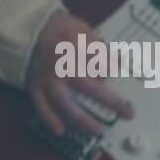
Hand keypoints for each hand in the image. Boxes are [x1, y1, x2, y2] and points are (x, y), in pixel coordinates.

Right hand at [26, 11, 132, 136]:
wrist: (31, 28)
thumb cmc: (62, 29)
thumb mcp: (84, 30)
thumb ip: (98, 48)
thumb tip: (113, 67)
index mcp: (75, 48)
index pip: (102, 65)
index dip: (113, 73)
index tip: (120, 76)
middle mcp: (61, 65)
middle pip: (88, 87)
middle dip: (110, 102)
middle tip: (128, 113)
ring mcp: (47, 78)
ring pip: (65, 103)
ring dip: (82, 119)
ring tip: (98, 131)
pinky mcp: (34, 85)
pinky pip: (41, 105)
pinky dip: (49, 119)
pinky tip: (60, 131)